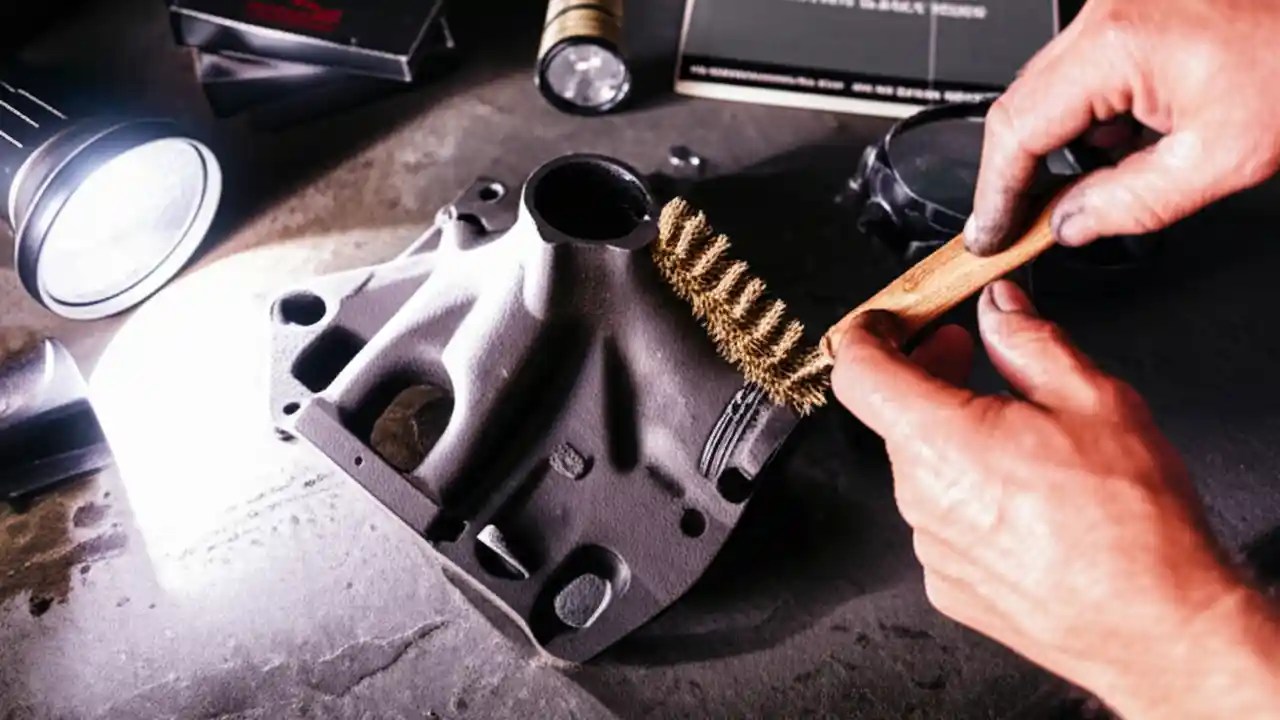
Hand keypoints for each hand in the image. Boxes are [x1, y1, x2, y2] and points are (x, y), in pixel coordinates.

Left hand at [832, 280, 1279, 717]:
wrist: (1160, 626)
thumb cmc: (1132, 524)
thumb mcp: (1093, 399)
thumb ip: (1029, 342)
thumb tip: (1000, 311)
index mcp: (940, 439)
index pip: (860, 373)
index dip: (870, 334)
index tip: (890, 322)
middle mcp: (920, 497)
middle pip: (896, 419)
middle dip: (929, 379)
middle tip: (968, 355)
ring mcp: (932, 549)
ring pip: (924, 473)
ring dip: (955, 443)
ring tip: (1021, 437)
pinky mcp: (950, 587)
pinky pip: (944, 525)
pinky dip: (971, 501)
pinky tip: (1026, 500)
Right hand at [967, 0, 1279, 254]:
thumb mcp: (1219, 160)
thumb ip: (1127, 204)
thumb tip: (1069, 224)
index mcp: (1113, 46)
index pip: (1015, 131)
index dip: (995, 193)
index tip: (990, 233)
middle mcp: (1104, 14)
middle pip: (1023, 106)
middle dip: (1027, 171)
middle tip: (1034, 223)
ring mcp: (1117, 6)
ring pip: (1054, 89)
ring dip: (1071, 141)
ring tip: (1132, 166)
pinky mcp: (1135, 8)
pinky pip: (1089, 68)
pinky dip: (1102, 112)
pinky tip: (1151, 130)